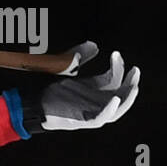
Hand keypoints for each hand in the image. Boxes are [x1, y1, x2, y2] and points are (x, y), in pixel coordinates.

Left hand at [16, 43, 139, 132]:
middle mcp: (95, 102)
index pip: (114, 79)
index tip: (115, 53)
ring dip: (128, 97)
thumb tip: (94, 45)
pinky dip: (109, 110)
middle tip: (136, 70)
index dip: (119, 67)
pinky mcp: (82, 120)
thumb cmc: (47, 88)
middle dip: (131, 83)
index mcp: (93, 90)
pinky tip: (115, 99)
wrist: (31, 103)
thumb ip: (79, 56)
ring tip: (134, 85)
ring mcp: (90, 112)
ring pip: (117, 109)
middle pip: (122, 95)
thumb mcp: (65, 67)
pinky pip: (101, 118)